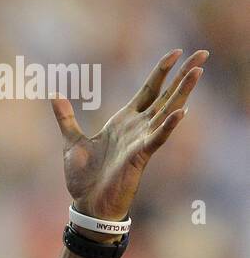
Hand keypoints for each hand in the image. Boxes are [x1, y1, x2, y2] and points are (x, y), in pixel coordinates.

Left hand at [52, 49, 206, 224]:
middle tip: (202, 53)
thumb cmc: (84, 177)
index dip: (161, 71)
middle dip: (183, 75)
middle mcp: (137, 128)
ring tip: (197, 72)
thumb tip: (54, 95)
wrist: (86, 204)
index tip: (175, 52)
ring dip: (182, 92)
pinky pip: (156, 138)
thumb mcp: (71, 141)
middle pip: (165, 95)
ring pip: (166, 111)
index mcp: (123, 121)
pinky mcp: (140, 157)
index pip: (149, 90)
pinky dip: (168, 126)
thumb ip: (65, 117)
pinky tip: (180, 112)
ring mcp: (141, 141)